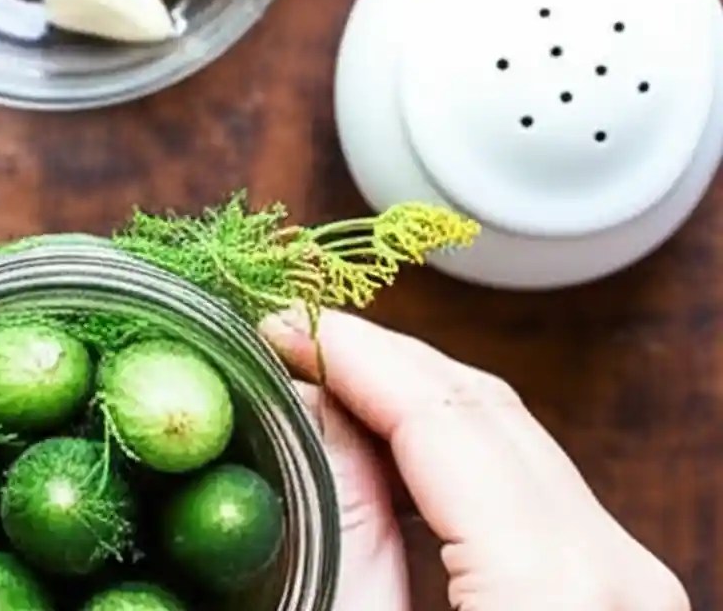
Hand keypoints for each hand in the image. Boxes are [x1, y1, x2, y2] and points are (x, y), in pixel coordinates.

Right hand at [260, 310, 688, 610]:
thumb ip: (348, 527)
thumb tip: (318, 410)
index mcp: (553, 589)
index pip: (445, 415)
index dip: (354, 353)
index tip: (278, 324)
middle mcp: (617, 571)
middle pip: (487, 410)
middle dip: (382, 359)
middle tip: (289, 343)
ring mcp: (629, 584)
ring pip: (513, 438)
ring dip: (416, 399)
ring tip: (325, 383)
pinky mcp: (614, 597)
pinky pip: (530, 488)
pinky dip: (453, 451)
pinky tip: (388, 447)